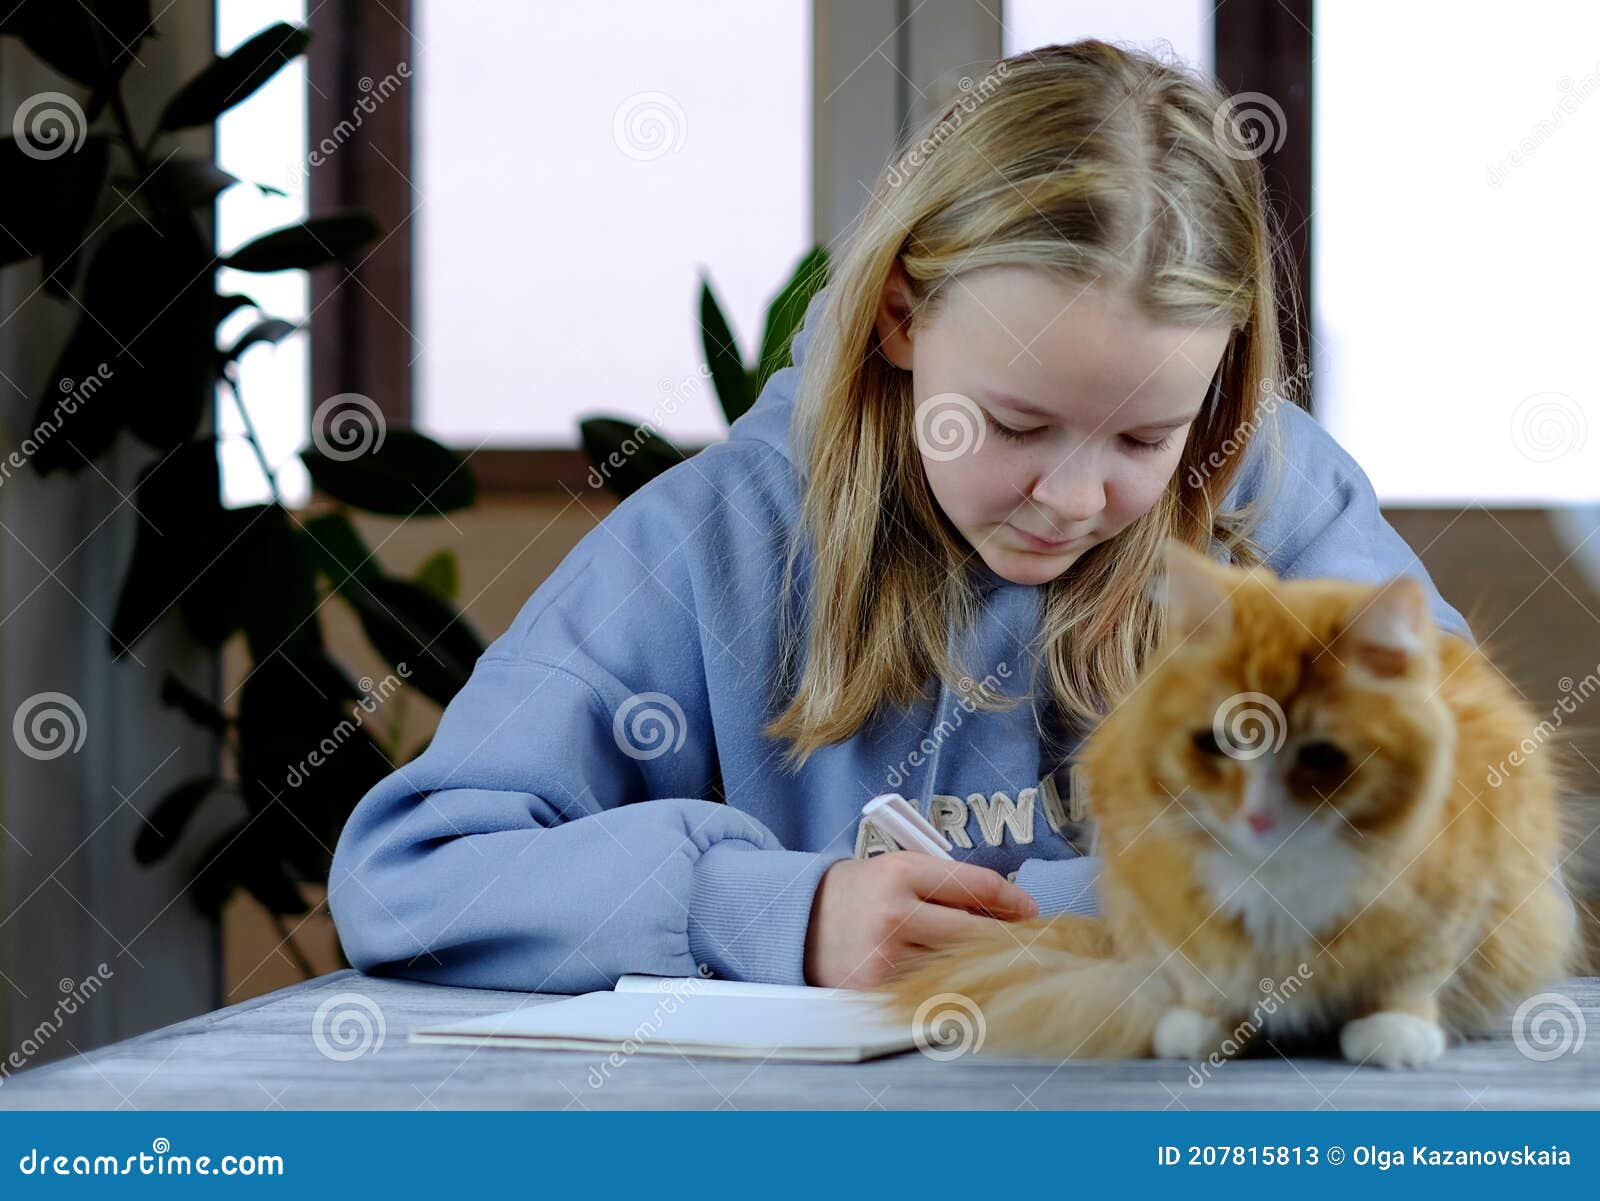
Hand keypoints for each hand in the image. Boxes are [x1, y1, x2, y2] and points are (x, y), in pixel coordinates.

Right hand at [802, 853, 1038, 988]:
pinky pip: (932, 991)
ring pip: (957, 966)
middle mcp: (893, 915)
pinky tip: (959, 981)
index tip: (1029, 909)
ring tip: (993, 961)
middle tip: (1028, 942)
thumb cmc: (863, 892)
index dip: (1012, 899)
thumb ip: (950, 883)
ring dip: (981, 965)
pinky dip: (951, 987)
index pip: (976, 886)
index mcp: (900, 873)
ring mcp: (884, 958)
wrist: (801, 921)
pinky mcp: (877, 991)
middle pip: (974, 932)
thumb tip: (1011, 910)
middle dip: (1006, 937)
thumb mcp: (901, 867)